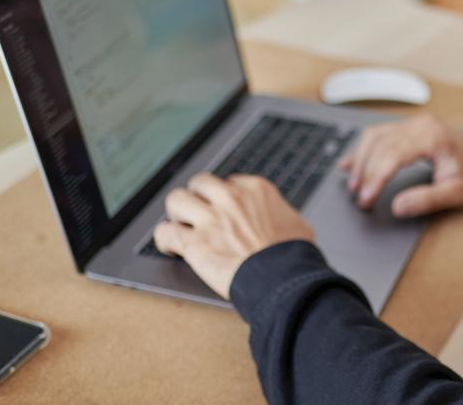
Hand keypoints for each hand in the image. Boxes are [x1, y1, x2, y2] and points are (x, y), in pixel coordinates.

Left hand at [154, 173, 313, 299]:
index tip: (223, 210)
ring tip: (181, 226)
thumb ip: (281, 214)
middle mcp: (231, 198)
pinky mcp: (194, 243)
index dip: (223, 198)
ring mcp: (211, 219)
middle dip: (197, 197)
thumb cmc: (294, 257)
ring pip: (176, 200)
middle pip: (199, 183)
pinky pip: (164, 232)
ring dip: (177, 214)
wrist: (284, 280)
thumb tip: (282, 220)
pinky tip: (171, 247)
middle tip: (198, 213)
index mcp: (256, 190)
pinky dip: (164, 240)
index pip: (229, 181)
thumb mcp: (297, 224)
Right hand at [341, 114, 462, 217]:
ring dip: (361, 160)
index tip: (366, 198)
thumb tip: (398, 207)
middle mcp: (421, 125)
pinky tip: (351, 163)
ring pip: (375, 136)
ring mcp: (414, 124)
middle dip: (365, 172)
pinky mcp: (410, 128)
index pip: (393, 155)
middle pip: (380, 144)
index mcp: (432, 138)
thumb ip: (427, 200)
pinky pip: (380, 134)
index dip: (375, 178)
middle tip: (360, 198)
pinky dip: (364, 149)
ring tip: (353, 185)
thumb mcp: (457, 193)